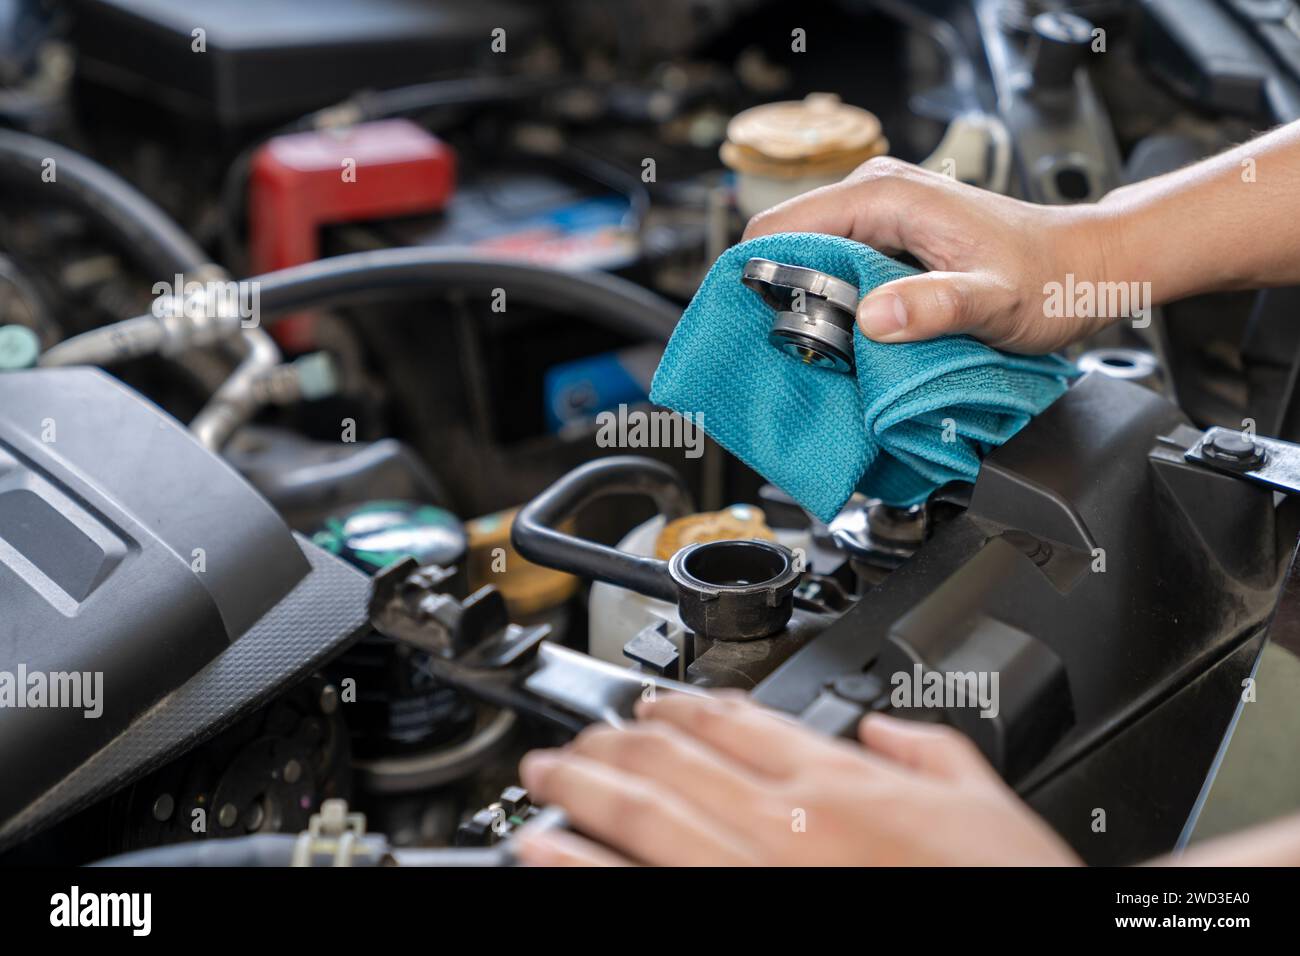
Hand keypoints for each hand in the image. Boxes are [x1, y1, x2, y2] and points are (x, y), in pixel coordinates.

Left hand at [512, 693, 1079, 865]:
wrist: (1032, 945)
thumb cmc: (1002, 885)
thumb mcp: (979, 793)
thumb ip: (923, 746)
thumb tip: (885, 725)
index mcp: (838, 779)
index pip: (737, 720)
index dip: (681, 706)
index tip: (650, 705)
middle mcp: (784, 821)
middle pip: (671, 761)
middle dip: (607, 746)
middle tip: (564, 742)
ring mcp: (753, 875)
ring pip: (644, 817)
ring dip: (583, 791)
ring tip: (544, 783)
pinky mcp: (736, 920)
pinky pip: (648, 885)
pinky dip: (593, 864)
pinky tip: (552, 853)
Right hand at [742, 156, 1119, 353]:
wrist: (1087, 265)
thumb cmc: (1050, 277)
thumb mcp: (995, 302)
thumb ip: (935, 307)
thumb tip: (873, 318)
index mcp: (885, 196)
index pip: (779, 226)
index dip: (764, 279)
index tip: (775, 329)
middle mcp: (875, 194)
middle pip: (786, 243)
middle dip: (784, 297)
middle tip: (810, 349)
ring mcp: (880, 214)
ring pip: (809, 258)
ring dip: (809, 304)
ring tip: (833, 347)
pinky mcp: (888, 236)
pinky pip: (837, 266)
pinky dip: (834, 302)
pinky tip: (855, 335)